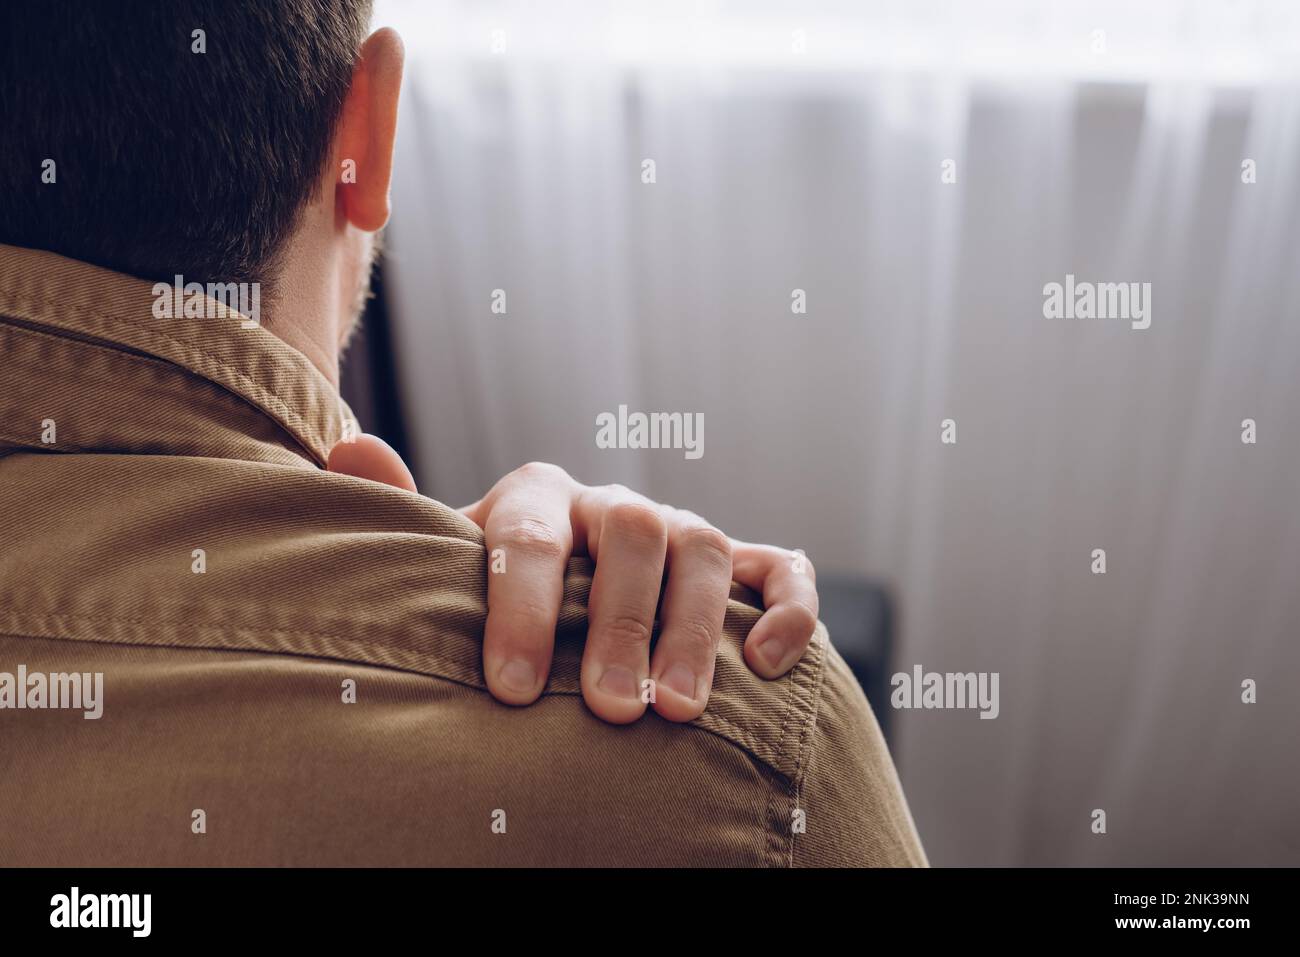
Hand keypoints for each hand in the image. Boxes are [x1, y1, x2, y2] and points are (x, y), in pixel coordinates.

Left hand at [328, 437, 819, 723]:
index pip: (531, 533)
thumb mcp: (444, 562)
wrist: (568, 597)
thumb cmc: (499, 599)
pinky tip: (769, 664)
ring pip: (708, 551)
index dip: (521, 606)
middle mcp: (617, 506)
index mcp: (540, 499)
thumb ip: (399, 512)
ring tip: (678, 711)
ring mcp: (685, 531)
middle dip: (621, 623)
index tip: (508, 689)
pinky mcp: (746, 565)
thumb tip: (350, 445)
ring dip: (698, 628)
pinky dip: (788, 609)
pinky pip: (782, 571)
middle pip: (632, 534)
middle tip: (611, 710)